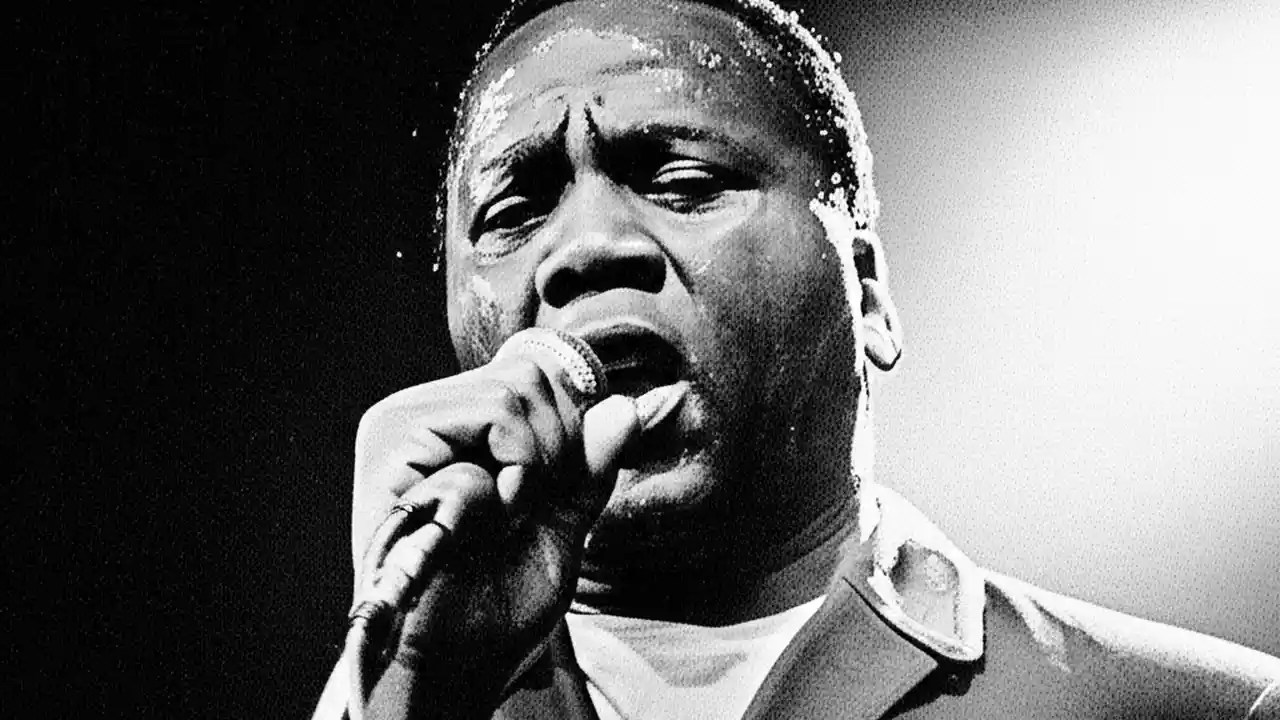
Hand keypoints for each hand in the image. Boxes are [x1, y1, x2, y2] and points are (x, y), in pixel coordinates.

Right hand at [349, 329, 639, 717]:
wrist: (454, 663)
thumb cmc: (498, 601)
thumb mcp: (564, 522)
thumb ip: (591, 464)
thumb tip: (628, 405)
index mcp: (457, 423)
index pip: (536, 372)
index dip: (566, 430)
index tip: (547, 493)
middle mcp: (422, 413)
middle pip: (529, 374)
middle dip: (554, 448)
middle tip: (521, 510)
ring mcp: (401, 426)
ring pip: (511, 394)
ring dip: (529, 467)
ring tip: (499, 518)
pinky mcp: (391, 449)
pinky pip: (488, 431)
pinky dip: (503, 482)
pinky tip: (479, 522)